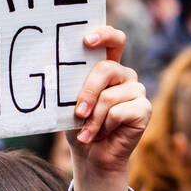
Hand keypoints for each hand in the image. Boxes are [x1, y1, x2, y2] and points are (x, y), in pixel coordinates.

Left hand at [66, 25, 150, 190]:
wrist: (91, 156)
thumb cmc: (78, 125)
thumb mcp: (67, 102)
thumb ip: (67, 83)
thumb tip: (46, 63)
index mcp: (106, 66)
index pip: (113, 40)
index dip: (104, 34)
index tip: (86, 40)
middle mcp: (124, 74)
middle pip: (107, 68)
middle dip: (88, 91)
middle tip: (77, 112)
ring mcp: (136, 90)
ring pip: (110, 96)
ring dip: (93, 119)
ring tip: (87, 132)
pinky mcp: (144, 109)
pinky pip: (120, 112)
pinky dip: (106, 126)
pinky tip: (104, 133)